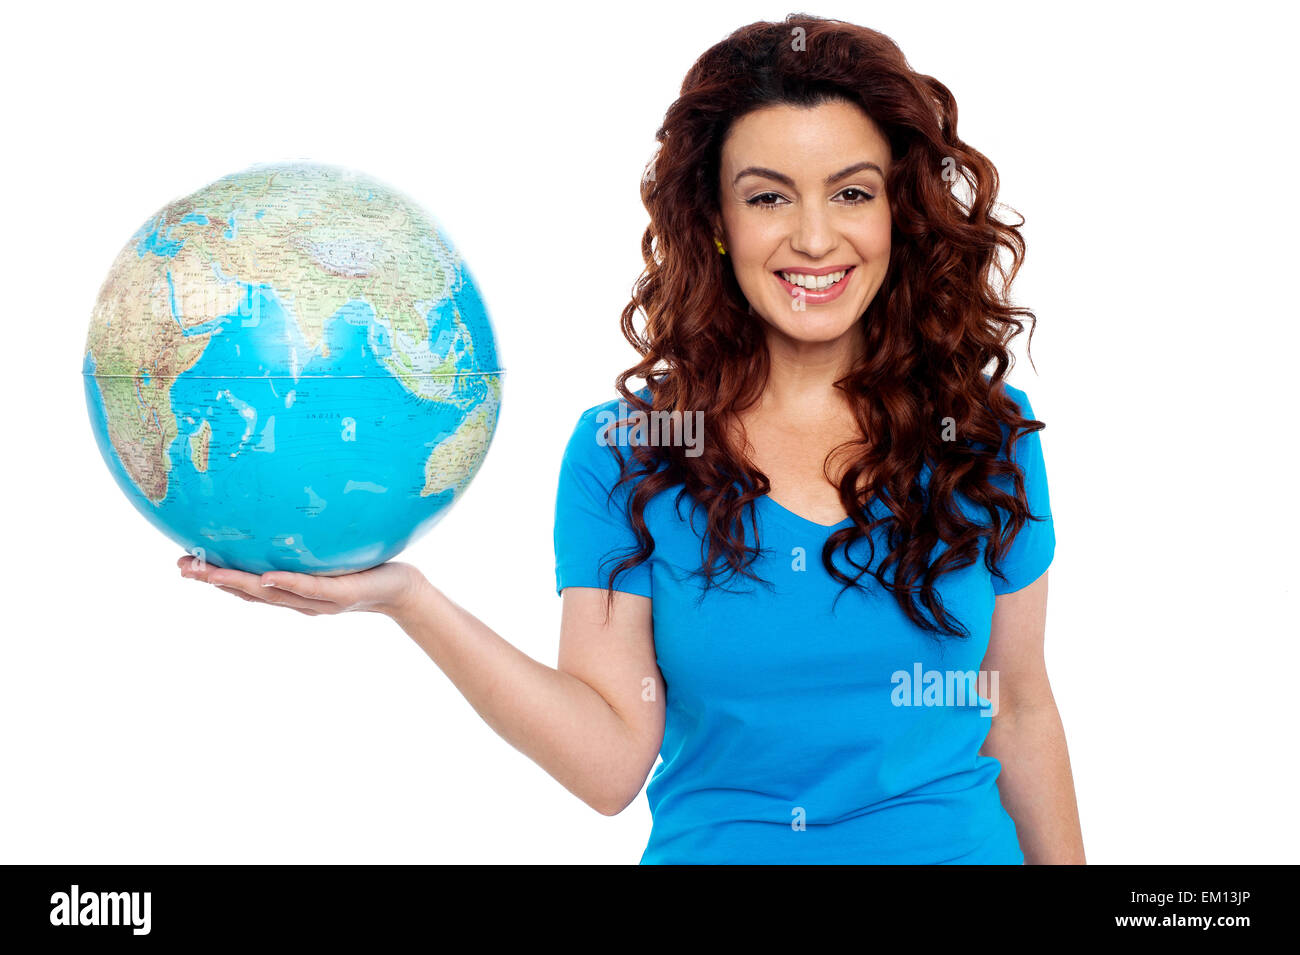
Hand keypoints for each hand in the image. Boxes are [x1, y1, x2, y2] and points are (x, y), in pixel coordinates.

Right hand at [177, 554, 425, 618]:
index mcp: (292, 590)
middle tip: (181, 567)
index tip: (182, 563)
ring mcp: (319, 600)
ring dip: (238, 584)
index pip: (246, 585)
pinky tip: (265, 576)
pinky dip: (286, 583)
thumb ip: (304, 539)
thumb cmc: (366, 567)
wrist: (403, 590)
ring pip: (272, 594)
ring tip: (208, 573)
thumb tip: (279, 503)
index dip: (213, 577)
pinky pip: (310, 587)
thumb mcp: (330, 551)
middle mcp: (300, 600)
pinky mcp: (341, 594)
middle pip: (249, 593)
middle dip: (213, 581)